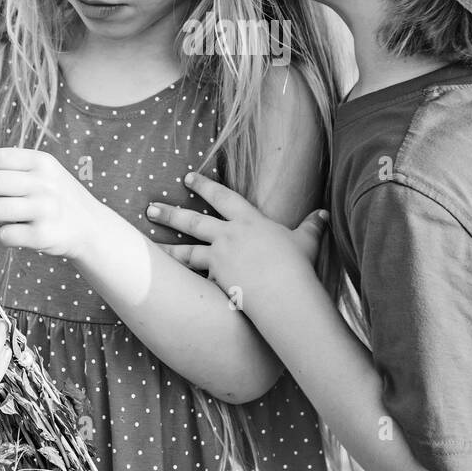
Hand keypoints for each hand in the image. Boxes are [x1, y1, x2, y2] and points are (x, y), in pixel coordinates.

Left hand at [0, 148, 115, 261]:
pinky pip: (4, 235)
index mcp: (42, 162)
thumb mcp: (45, 173)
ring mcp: (44, 210)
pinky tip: (12, 232)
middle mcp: (45, 183)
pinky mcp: (42, 236)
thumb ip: (13, 169)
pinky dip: (1, 235)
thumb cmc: (58, 198)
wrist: (91, 228)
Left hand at [145, 171, 327, 295]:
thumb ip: (312, 227)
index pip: (222, 197)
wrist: (286, 292)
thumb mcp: (306, 242)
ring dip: (166, 248)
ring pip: (186, 251)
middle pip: (193, 221)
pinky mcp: (217, 280)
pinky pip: (196, 279)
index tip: (188, 177)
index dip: (204, 186)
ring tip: (147, 246)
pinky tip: (166, 281)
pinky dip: (182, 280)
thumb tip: (324, 215)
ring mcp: (220, 258)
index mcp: (250, 221)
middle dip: (170, 213)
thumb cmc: (298, 267)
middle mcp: (230, 236)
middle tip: (151, 208)